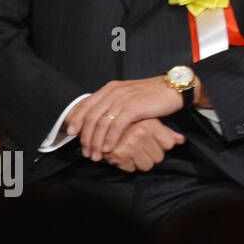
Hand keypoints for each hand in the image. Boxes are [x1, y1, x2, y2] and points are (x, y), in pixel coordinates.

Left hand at [67, 77, 184, 159]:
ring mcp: (123, 99)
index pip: (86, 104)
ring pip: (101, 124)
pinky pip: (116, 126)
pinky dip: (110, 139)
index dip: (76, 119)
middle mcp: (113, 92)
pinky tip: (109, 149)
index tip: (71, 134)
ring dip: (97, 142)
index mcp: (110, 88)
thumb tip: (100, 118)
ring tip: (96, 155)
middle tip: (86, 152)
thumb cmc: (152, 95)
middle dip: (86, 137)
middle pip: (91, 117)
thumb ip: (114, 104)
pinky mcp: (133, 107)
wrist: (172, 89)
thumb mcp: (129, 96)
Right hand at [103, 119, 186, 172]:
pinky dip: (128, 165)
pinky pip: (132, 169)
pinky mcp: (118, 155)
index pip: (169, 144)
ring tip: (133, 151)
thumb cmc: (129, 124)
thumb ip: (167, 133)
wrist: (100, 125)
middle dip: (151, 155)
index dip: (162, 145)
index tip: (153, 141)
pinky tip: (123, 155)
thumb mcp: (149, 122)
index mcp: (150, 124)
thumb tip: (182, 141)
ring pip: (147, 165)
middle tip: (141, 147)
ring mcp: (129, 144)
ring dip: (140, 162)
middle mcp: (141, 133)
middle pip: (159, 157)